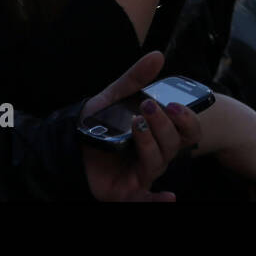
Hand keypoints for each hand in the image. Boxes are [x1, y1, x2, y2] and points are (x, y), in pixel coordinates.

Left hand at [80, 52, 201, 202]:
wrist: (67, 143)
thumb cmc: (98, 122)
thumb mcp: (115, 96)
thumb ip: (136, 78)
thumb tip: (157, 55)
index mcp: (161, 133)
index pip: (188, 130)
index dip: (187, 118)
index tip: (173, 103)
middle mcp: (157, 153)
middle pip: (174, 144)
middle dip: (163, 125)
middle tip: (147, 107)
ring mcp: (142, 173)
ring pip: (159, 162)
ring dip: (150, 143)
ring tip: (135, 124)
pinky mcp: (127, 190)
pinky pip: (146, 199)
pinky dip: (158, 201)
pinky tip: (169, 197)